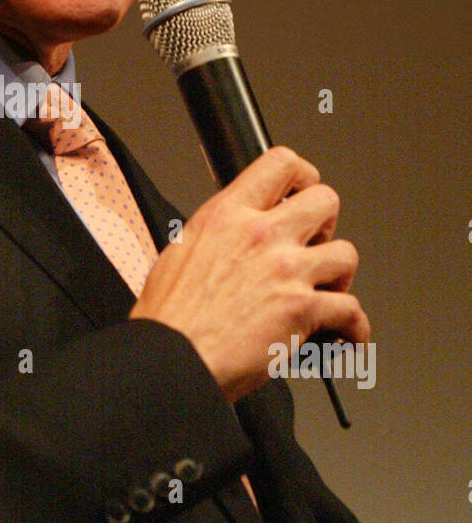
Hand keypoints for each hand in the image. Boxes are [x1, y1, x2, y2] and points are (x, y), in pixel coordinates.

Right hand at [130, 146, 370, 402]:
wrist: (171, 357)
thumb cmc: (168, 318)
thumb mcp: (181, 252)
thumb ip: (217, 236)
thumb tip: (232, 241)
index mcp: (226, 215)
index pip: (280, 164)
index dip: (303, 176)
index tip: (303, 191)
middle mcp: (260, 234)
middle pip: (326, 200)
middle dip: (326, 224)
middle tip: (314, 244)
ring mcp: (285, 269)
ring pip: (346, 253)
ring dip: (339, 276)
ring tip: (326, 291)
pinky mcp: (302, 308)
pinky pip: (352, 310)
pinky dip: (354, 328)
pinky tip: (347, 334)